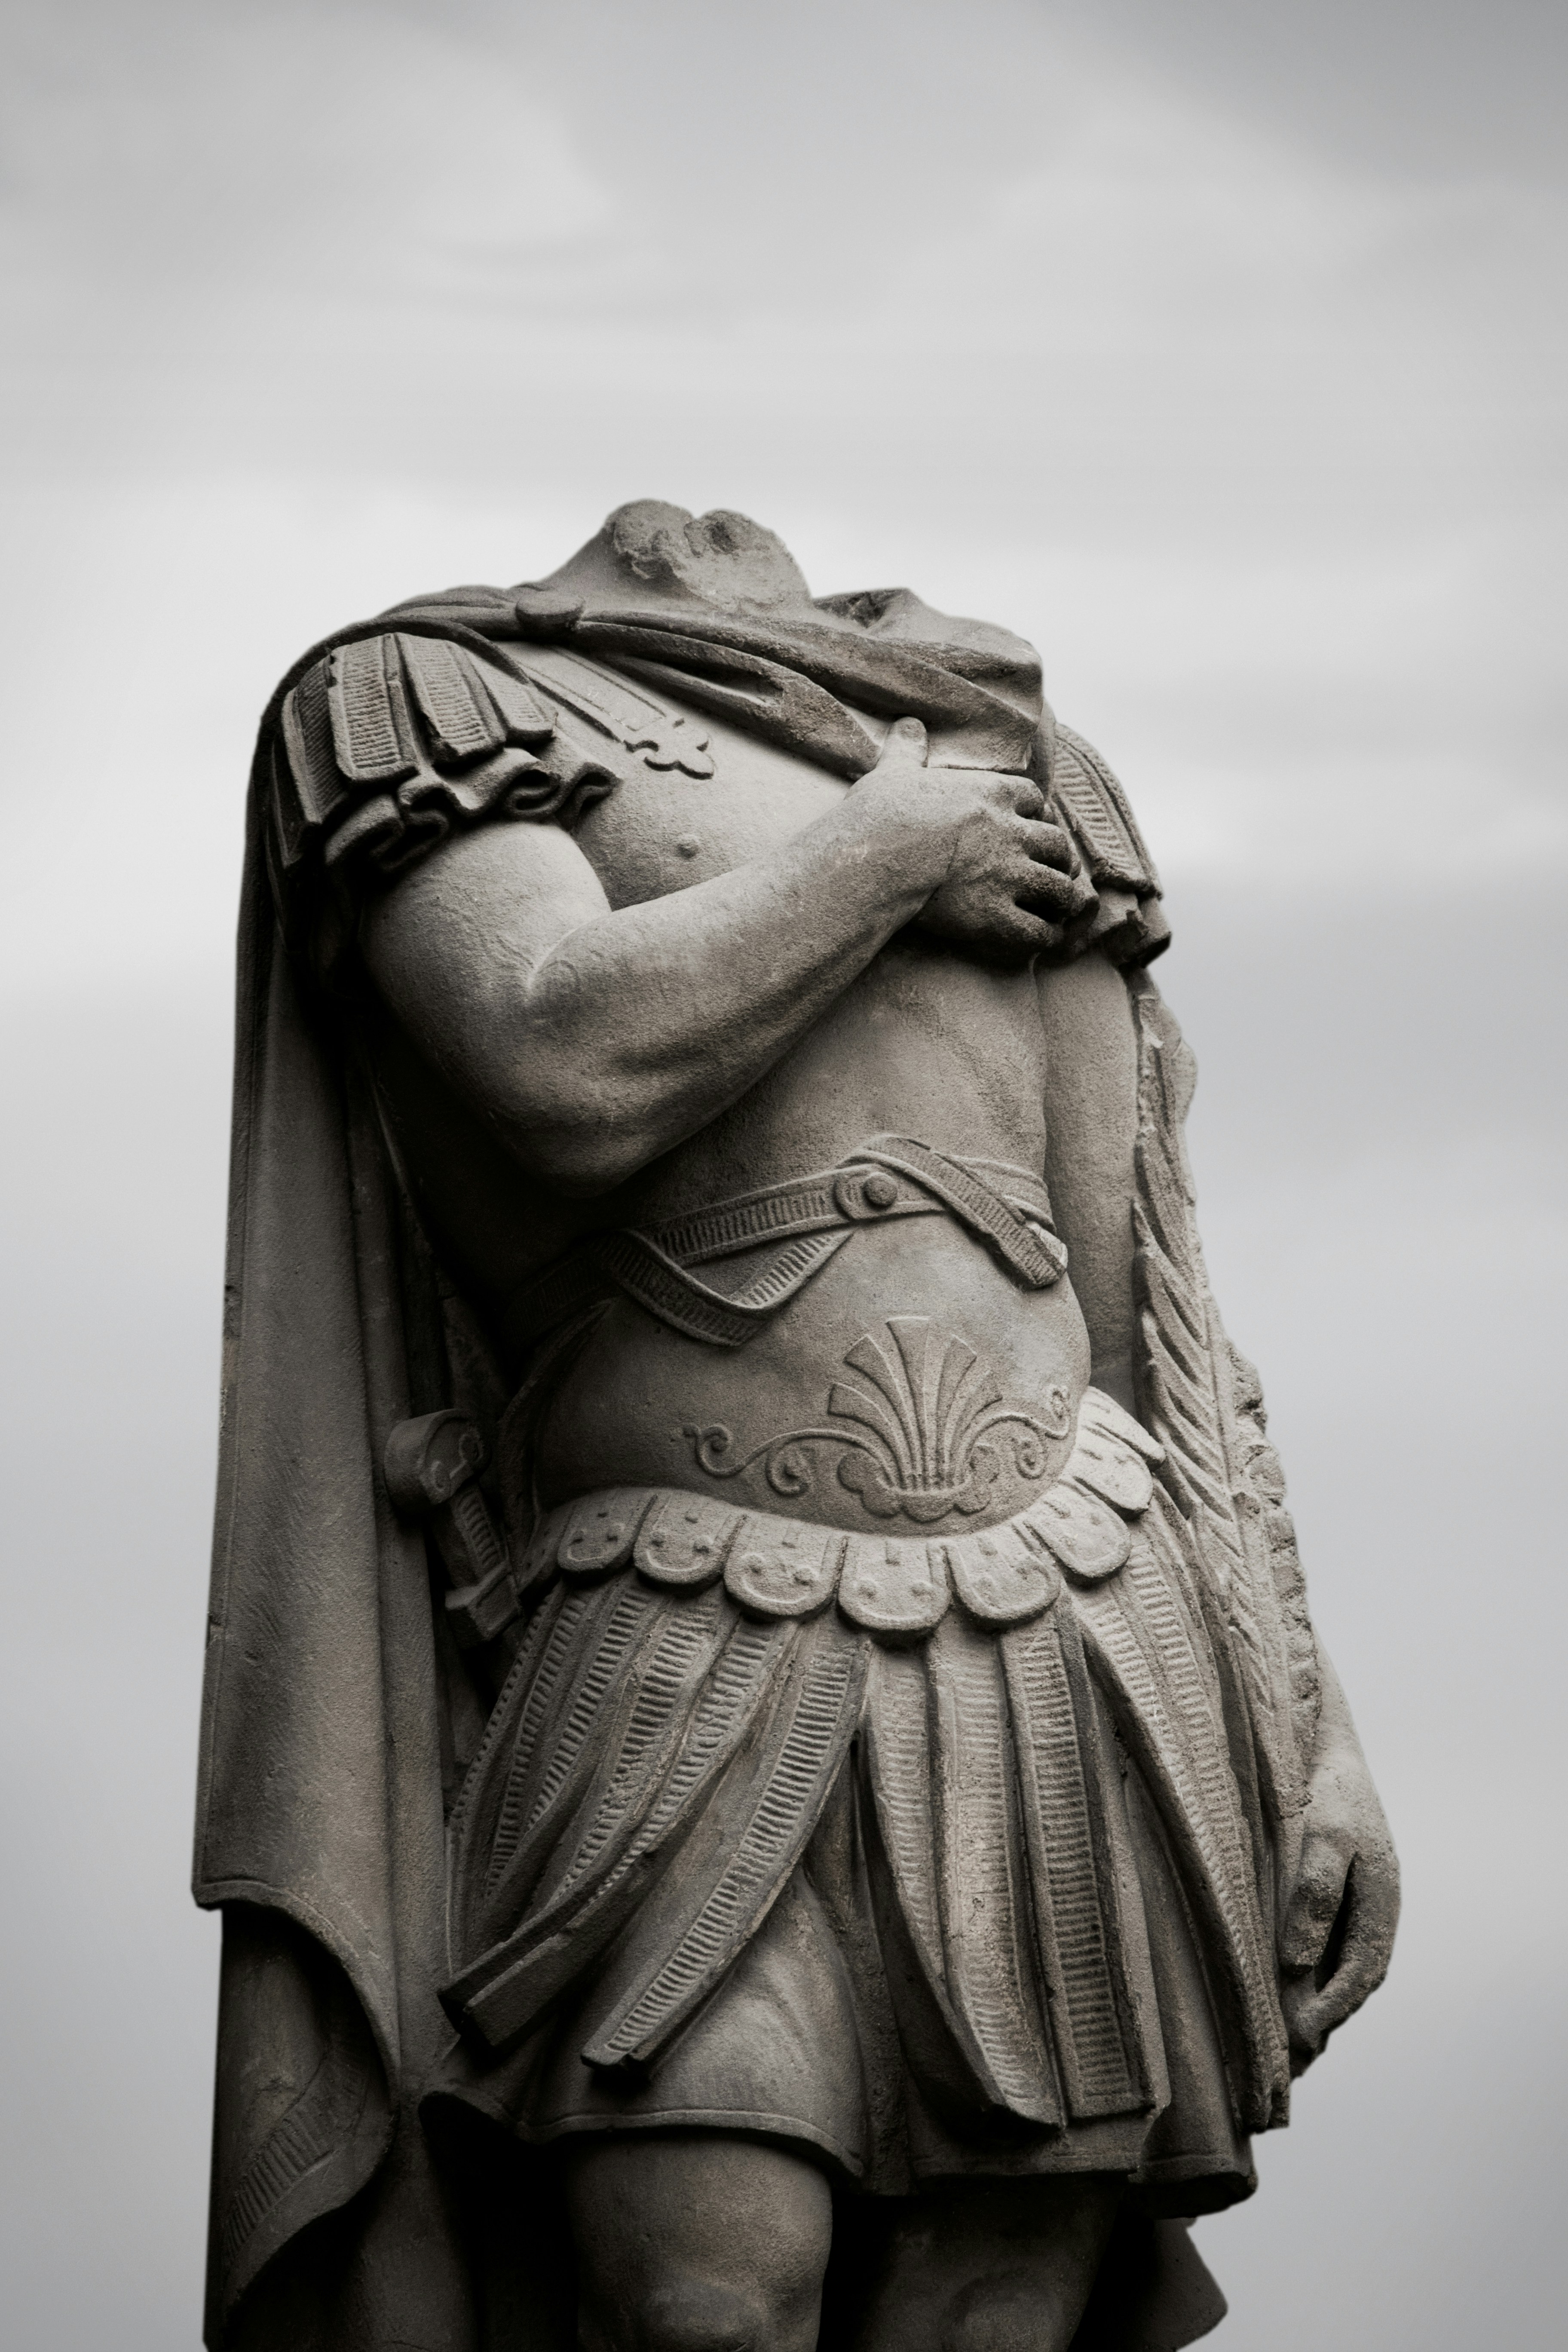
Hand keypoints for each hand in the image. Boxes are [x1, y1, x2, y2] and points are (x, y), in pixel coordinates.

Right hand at [853, 717, 1094, 964]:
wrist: (875, 858)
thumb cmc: (881, 815)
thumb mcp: (893, 772)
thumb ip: (908, 750)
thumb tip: (909, 724)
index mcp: (992, 794)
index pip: (1034, 799)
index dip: (1034, 814)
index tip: (1028, 824)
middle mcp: (1010, 832)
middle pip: (1056, 843)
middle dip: (1058, 858)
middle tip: (1051, 870)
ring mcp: (1008, 875)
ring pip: (1058, 888)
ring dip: (1060, 900)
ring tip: (1055, 911)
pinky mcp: (996, 915)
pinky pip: (1038, 931)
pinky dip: (1044, 937)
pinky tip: (1039, 940)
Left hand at [1279, 1729, 1399, 2074]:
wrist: (1321, 1743)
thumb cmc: (1327, 1788)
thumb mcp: (1326, 1835)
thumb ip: (1316, 1895)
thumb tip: (1297, 1961)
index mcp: (1382, 1898)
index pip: (1363, 1970)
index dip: (1334, 2007)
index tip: (1302, 2038)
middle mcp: (1371, 1907)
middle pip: (1351, 1978)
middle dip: (1323, 2019)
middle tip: (1286, 2060)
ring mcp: (1352, 1901)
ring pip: (1335, 1966)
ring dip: (1312, 2004)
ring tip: (1277, 2045)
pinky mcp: (1328, 1892)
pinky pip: (1320, 1946)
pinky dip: (1302, 1976)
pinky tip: (1273, 1994)